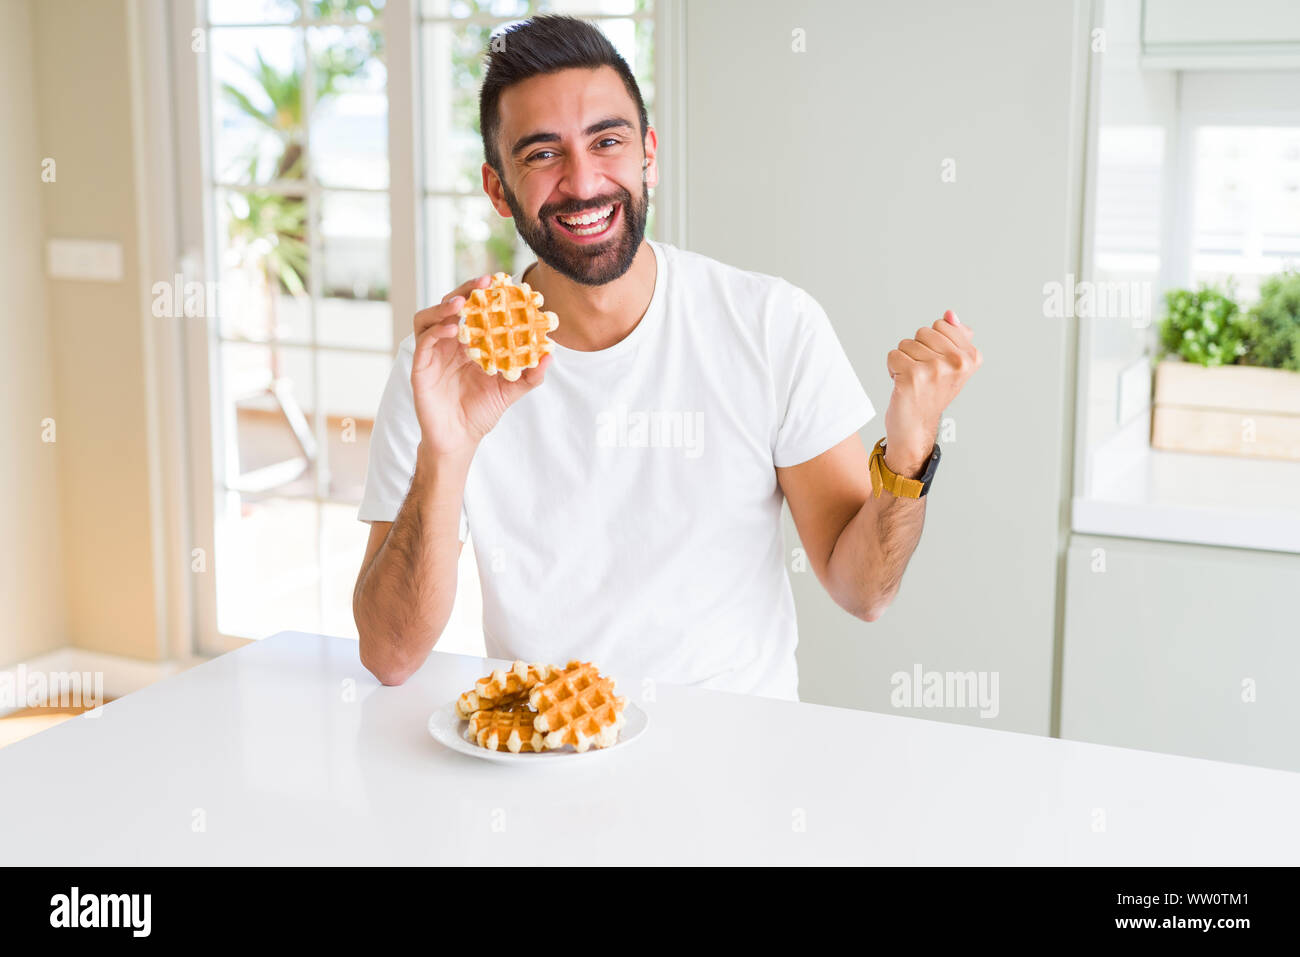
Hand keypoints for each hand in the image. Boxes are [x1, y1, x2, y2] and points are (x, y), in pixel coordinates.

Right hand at [410, 275, 550, 457]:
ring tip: (462, 304)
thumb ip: (530, 375)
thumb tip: (551, 355)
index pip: (473, 311)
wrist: (460, 439)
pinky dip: (436, 331)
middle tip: (484, 283)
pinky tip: (452, 329)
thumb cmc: (481, 412)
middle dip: (465, 291)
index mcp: (467, 344)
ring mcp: (431, 354)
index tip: (502, 282)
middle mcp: (447, 344)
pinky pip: (423, 342)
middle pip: (449, 306)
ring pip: (428, 318)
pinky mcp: (420, 368)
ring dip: (443, 306)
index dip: (484, 295)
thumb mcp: (511, 391)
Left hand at [884, 310, 981, 475]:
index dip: (932, 343)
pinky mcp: (912, 377)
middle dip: (917, 350)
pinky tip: (902, 384)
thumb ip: (954, 336)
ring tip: (914, 380)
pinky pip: (893, 355)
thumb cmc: (931, 393)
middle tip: (923, 374)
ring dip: (904, 361)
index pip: (941, 325)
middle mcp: (956, 363)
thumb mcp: (951, 364)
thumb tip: (950, 314)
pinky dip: (892, 369)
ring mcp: (935, 370)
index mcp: (970, 357)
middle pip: (923, 332)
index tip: (936, 364)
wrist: (916, 426)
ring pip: (906, 343)